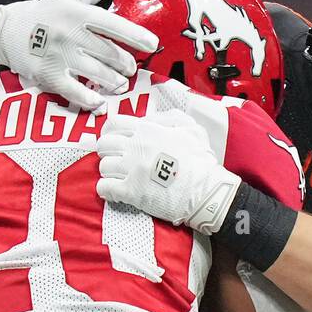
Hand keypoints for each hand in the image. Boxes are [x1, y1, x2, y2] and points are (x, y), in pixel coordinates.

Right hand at [0, 0, 159, 111]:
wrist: (7, 30)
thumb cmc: (44, 15)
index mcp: (78, 13)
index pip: (113, 24)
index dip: (135, 36)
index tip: (152, 44)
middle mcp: (70, 33)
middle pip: (109, 53)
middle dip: (124, 64)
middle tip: (129, 69)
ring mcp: (59, 56)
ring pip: (97, 74)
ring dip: (113, 82)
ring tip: (119, 84)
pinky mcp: (49, 76)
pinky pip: (75, 92)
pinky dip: (90, 100)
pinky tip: (99, 103)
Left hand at [96, 109, 240, 232]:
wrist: (207, 192)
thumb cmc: (202, 162)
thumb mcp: (190, 128)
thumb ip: (166, 119)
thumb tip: (147, 121)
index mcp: (148, 130)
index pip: (113, 125)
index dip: (109, 133)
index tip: (112, 141)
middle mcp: (136, 147)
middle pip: (104, 145)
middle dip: (107, 152)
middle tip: (116, 161)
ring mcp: (132, 169)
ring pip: (103, 167)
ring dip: (109, 173)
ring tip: (120, 178)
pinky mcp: (132, 192)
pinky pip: (105, 188)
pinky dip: (106, 190)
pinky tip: (115, 192)